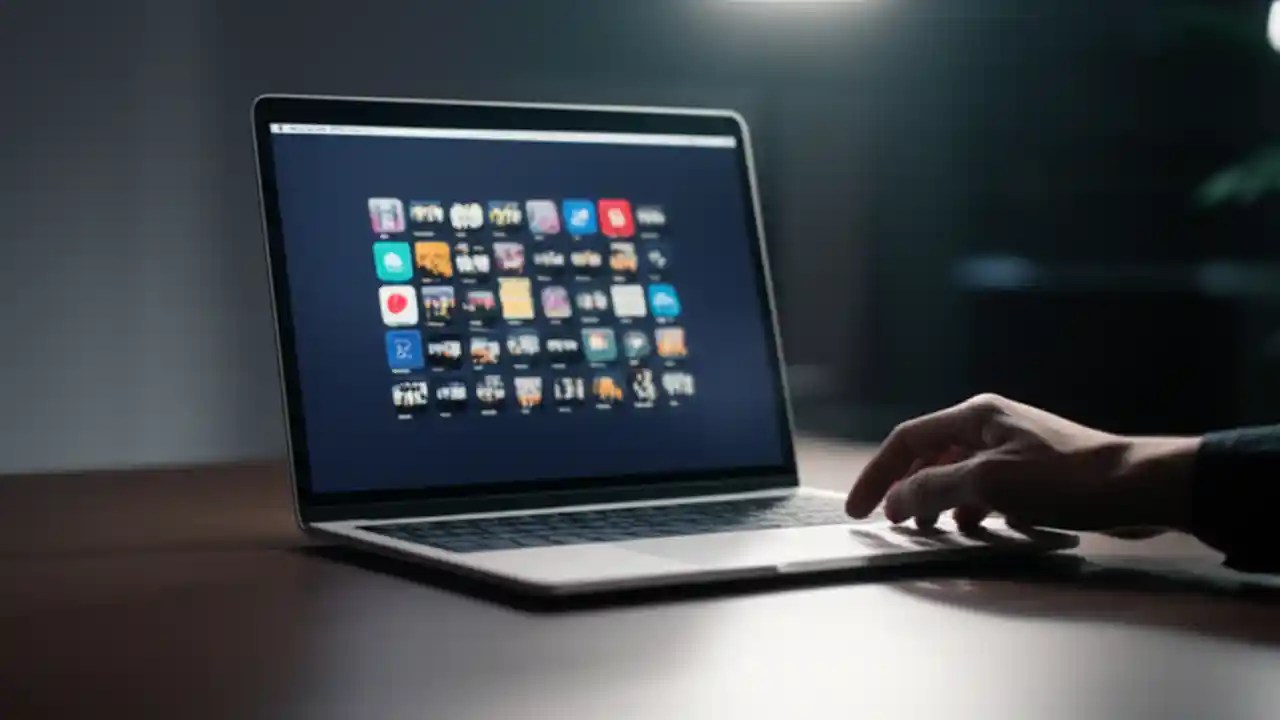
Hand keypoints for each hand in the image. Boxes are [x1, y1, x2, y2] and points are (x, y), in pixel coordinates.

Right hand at [845, 394, 1200, 533]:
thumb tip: (895, 500)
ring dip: (936, 502)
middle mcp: (989, 425)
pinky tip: (972, 531)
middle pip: (928, 456)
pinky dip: (969, 510)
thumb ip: (934, 488)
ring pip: (954, 475)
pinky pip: (983, 490)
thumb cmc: (1065, 479)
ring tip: (928, 531)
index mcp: (975, 415)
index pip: (906, 439)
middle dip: (905, 489)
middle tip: (889, 524)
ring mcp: (1010, 448)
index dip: (876, 474)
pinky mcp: (1030, 473)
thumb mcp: (989, 483)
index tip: (858, 509)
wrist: (1137, 487)